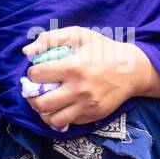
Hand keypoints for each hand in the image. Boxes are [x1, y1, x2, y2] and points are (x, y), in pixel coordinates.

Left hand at [22, 27, 154, 130]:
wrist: (133, 70)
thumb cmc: (103, 50)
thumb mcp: (79, 35)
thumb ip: (50, 39)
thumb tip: (27, 51)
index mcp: (73, 67)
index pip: (37, 76)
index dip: (32, 73)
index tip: (36, 71)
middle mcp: (79, 89)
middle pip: (41, 103)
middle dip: (31, 97)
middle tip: (34, 91)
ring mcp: (87, 106)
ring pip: (53, 120)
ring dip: (43, 112)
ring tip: (44, 102)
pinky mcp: (94, 116)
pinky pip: (68, 123)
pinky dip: (59, 117)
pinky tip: (60, 106)